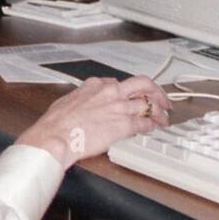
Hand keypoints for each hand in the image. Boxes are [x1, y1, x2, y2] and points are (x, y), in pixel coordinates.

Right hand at [17, 76, 170, 169]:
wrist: (55, 136)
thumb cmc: (56, 124)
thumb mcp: (68, 101)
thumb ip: (82, 99)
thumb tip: (83, 104)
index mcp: (96, 85)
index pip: (121, 83)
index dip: (131, 91)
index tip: (134, 96)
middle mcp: (111, 93)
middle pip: (142, 84)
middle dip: (156, 91)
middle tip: (162, 100)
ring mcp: (119, 108)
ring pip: (148, 104)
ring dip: (158, 112)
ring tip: (163, 118)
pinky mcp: (124, 125)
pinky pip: (144, 123)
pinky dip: (151, 126)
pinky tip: (153, 129)